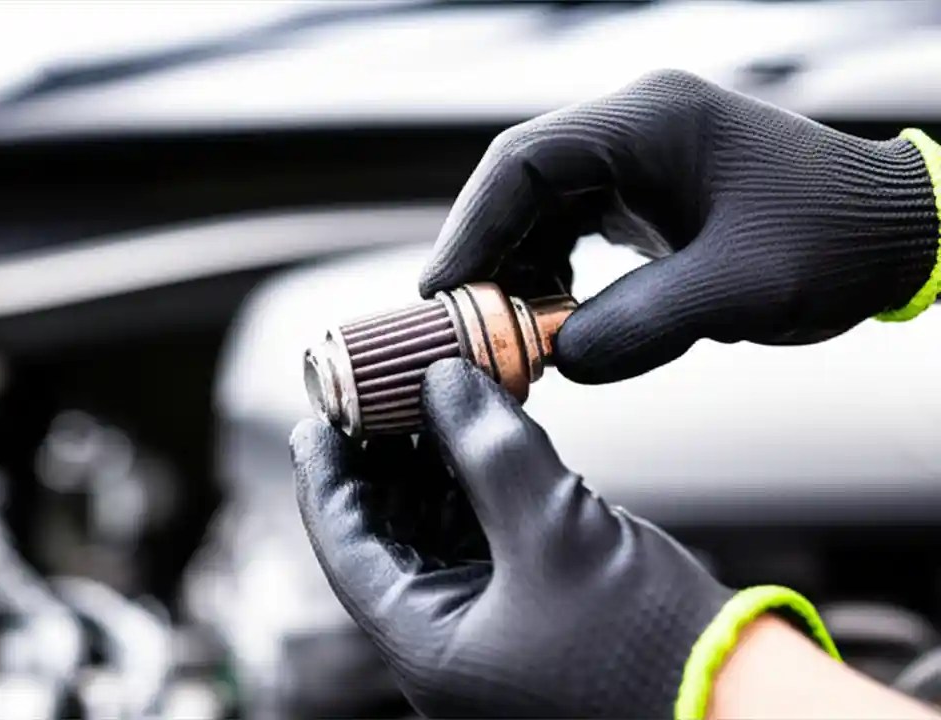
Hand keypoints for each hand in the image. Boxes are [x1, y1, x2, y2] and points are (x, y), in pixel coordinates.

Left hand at [291, 359, 835, 717]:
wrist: (738, 707)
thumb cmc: (650, 655)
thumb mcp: (556, 535)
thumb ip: (492, 451)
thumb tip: (442, 381)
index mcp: (425, 643)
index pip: (344, 543)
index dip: (326, 471)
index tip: (318, 411)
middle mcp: (447, 637)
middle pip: (385, 531)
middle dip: (380, 457)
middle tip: (379, 387)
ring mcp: (491, 623)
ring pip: (434, 529)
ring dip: (431, 463)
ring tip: (432, 393)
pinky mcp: (535, 607)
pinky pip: (482, 535)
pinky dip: (476, 482)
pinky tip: (485, 430)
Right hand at [420, 69, 940, 382]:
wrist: (897, 232)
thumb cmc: (835, 241)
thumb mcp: (739, 291)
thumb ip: (640, 325)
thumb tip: (558, 360)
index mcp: (649, 122)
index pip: (522, 162)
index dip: (471, 228)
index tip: (443, 293)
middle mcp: (632, 126)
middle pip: (518, 181)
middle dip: (484, 252)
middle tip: (462, 323)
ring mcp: (636, 154)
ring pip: (537, 205)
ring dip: (513, 267)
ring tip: (505, 331)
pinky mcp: (644, 188)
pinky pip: (569, 223)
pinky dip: (547, 271)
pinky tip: (548, 317)